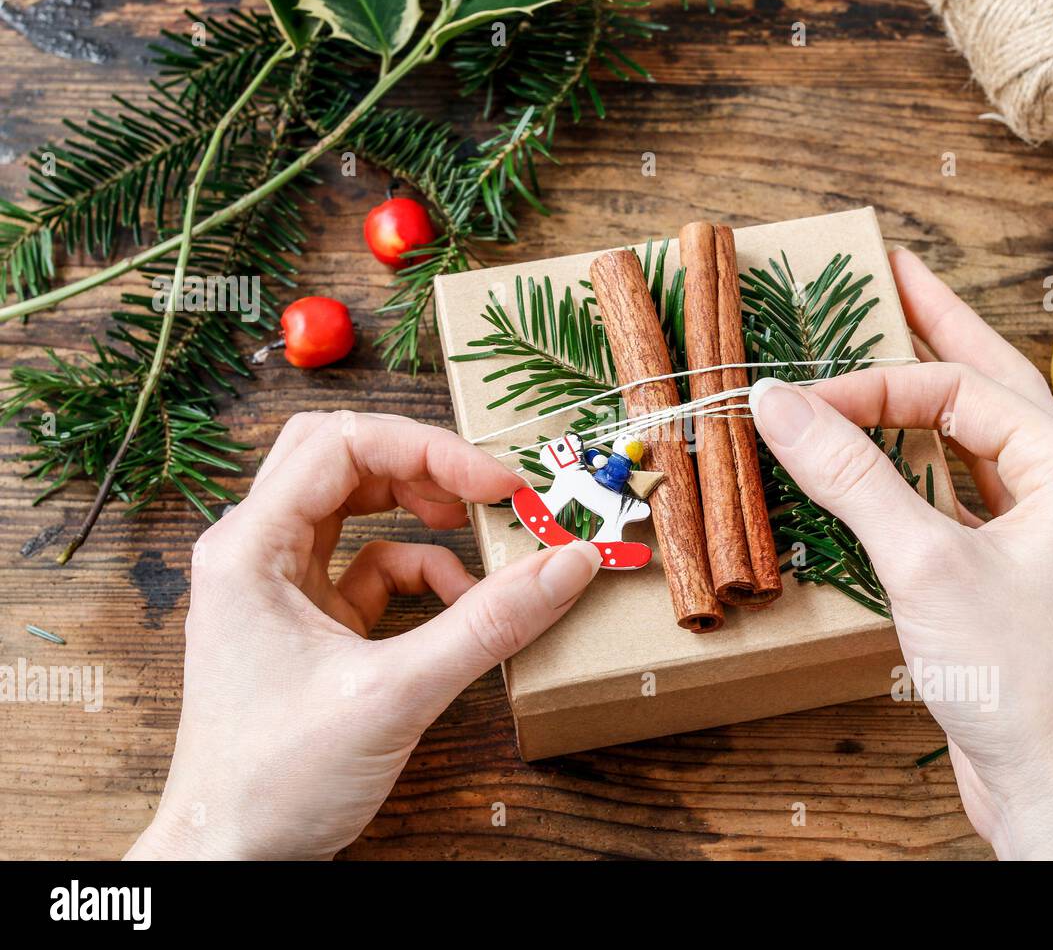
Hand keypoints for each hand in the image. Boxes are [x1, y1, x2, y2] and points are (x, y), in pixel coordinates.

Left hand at [125, 412, 601, 859]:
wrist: (230, 859)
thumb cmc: (274, 780)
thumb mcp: (394, 694)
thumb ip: (487, 624)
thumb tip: (569, 563)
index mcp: (249, 549)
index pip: (339, 445)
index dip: (426, 449)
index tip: (495, 483)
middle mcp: (256, 553)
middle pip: (344, 461)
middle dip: (421, 465)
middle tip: (486, 489)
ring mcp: (282, 589)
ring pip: (357, 508)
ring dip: (421, 513)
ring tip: (477, 528)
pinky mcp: (310, 624)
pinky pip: (372, 568)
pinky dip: (422, 573)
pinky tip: (459, 603)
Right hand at [749, 248, 1052, 859]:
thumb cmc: (1018, 679)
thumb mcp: (925, 564)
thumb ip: (850, 475)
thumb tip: (777, 403)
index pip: (958, 390)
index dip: (873, 386)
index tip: (796, 399)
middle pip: (986, 387)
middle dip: (935, 331)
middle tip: (890, 273)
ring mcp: (1041, 533)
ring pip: (972, 444)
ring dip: (920, 404)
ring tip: (882, 345)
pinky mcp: (1008, 575)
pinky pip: (957, 498)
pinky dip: (912, 473)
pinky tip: (881, 458)